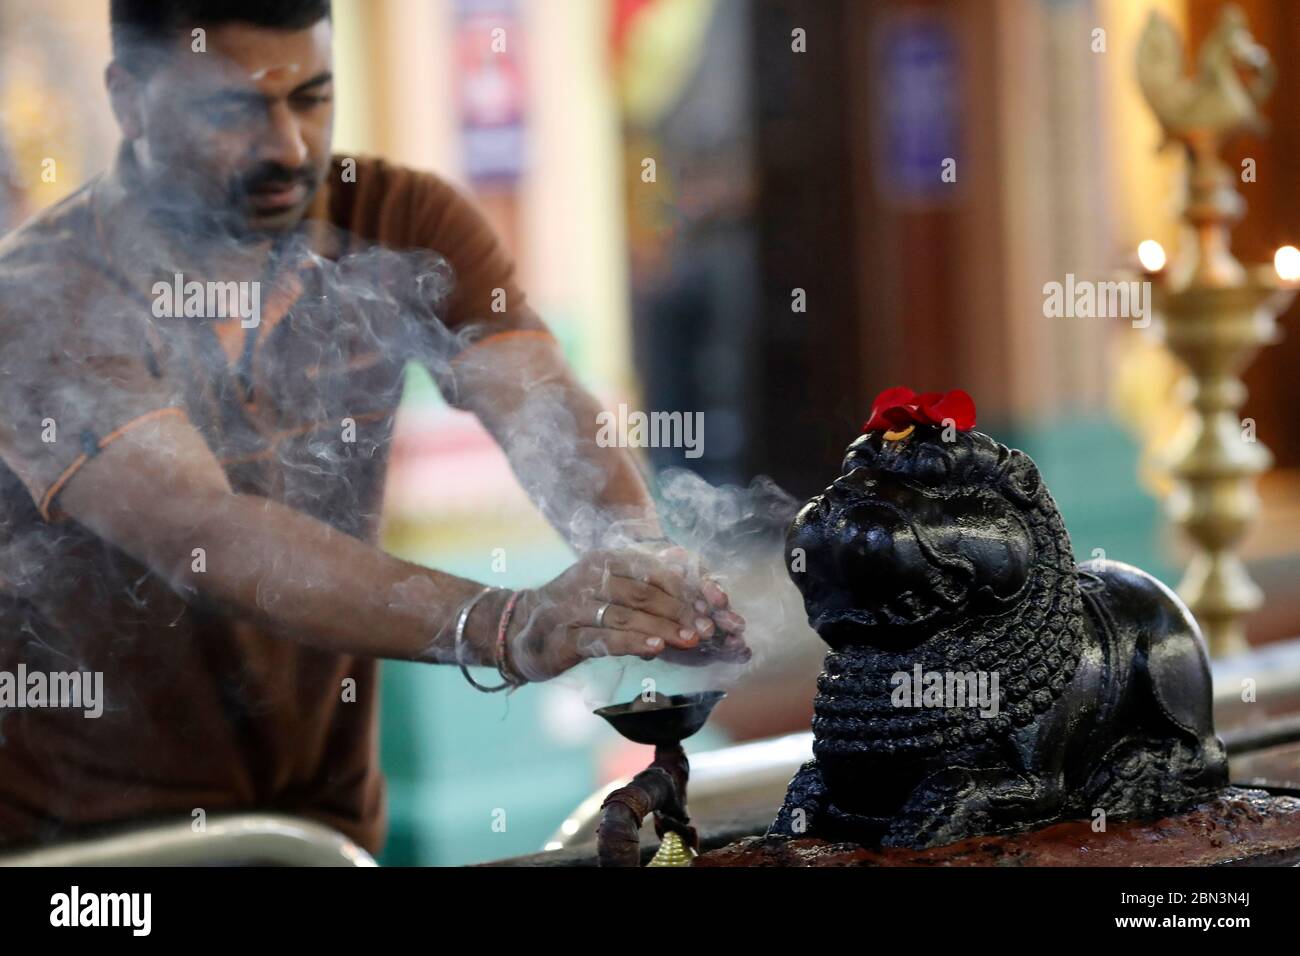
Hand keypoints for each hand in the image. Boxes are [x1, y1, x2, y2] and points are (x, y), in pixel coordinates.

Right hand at [505, 546, 748, 680]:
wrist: (520, 630)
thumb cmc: (577, 609)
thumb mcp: (609, 589)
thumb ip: (647, 587)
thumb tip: (694, 585)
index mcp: (604, 560)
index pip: (653, 571)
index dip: (687, 589)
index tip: (714, 608)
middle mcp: (588, 577)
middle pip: (644, 593)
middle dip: (681, 612)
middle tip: (709, 629)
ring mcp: (574, 606)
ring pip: (627, 615)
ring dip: (663, 628)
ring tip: (691, 640)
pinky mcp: (564, 635)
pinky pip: (603, 638)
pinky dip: (632, 642)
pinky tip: (655, 648)